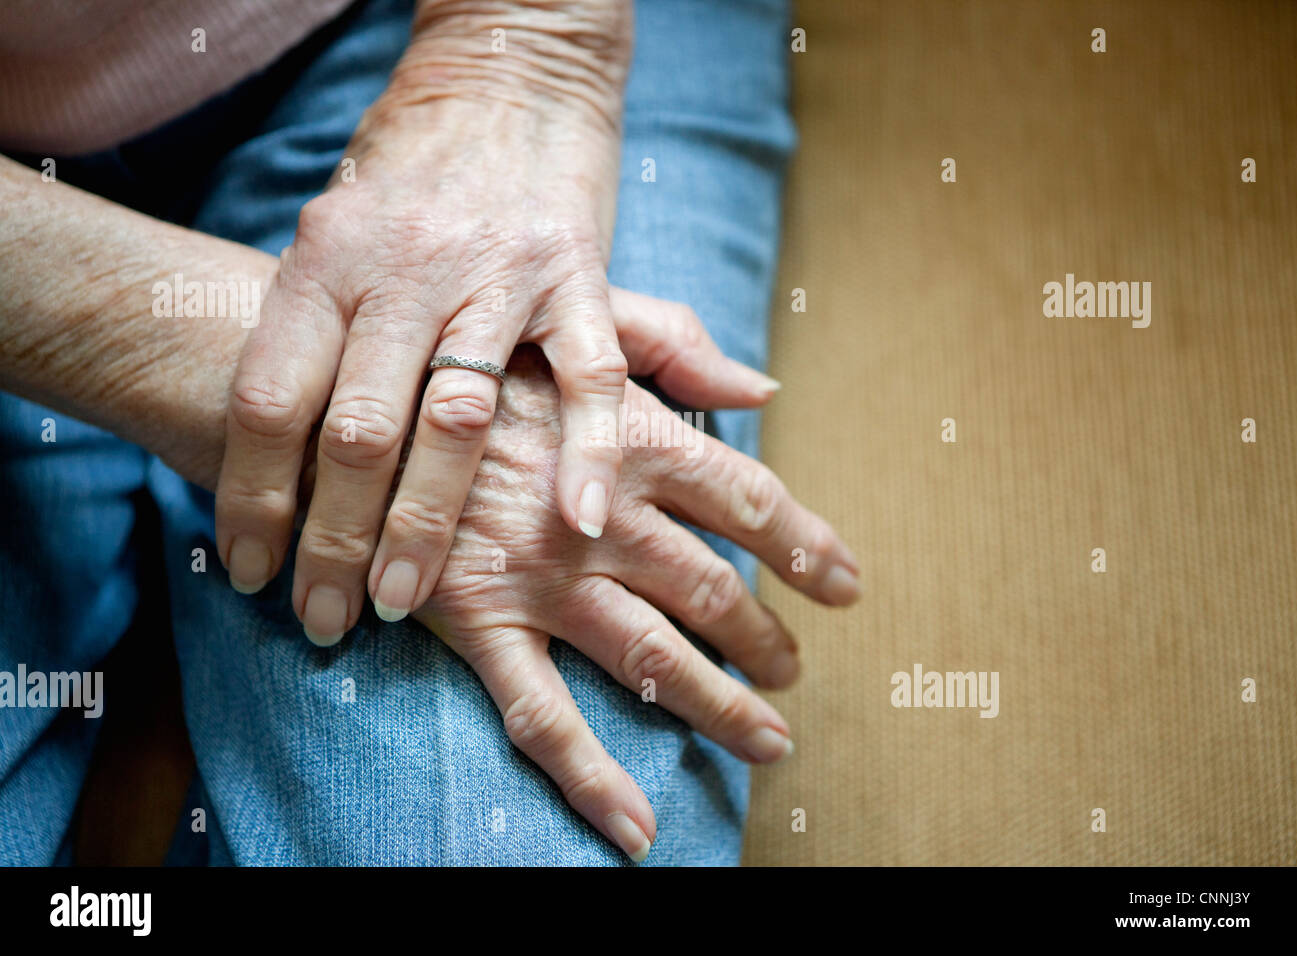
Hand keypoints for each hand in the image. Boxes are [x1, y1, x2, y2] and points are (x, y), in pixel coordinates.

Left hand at [215, 0, 643, 644]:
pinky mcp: (575, 274)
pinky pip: (587, 378)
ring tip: (398, 604)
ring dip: (422, 525)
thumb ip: (306, 329)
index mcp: (329, 254)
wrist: (510, 68)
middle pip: (354, 428)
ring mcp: (494, 273)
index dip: (247, 492)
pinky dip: (587, 452)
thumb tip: (253, 427)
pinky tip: (578, 524)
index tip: (244, 569)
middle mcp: (405, 267)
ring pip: (453, 419)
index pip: (269, 393)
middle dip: (328, 539)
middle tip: (320, 618)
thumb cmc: (413, 168)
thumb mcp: (341, 228)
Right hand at [412, 348, 859, 861]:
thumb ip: (673, 348)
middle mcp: (601, 516)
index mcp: (631, 438)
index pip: (748, 501)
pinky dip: (593, 777)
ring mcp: (542, 577)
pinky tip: (638, 827)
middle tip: (794, 672)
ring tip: (768, 738)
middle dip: (769, 640)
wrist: (346, 388)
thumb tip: (762, 388)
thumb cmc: (469, 351)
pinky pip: (544, 716)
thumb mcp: (574, 321)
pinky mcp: (476, 622)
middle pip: (714, 591)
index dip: (808, 547)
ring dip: (723, 705)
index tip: (848, 583)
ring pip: (656, 660)